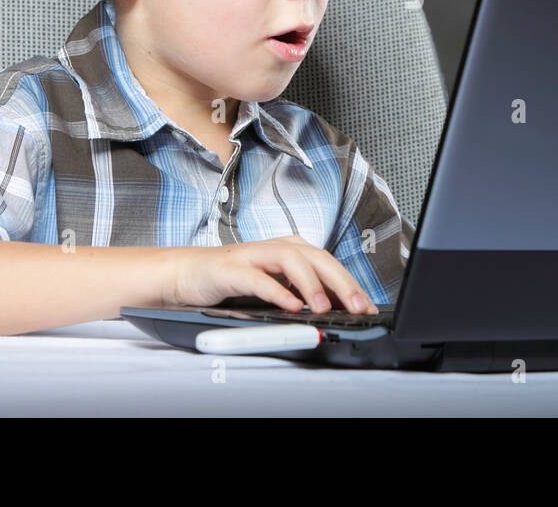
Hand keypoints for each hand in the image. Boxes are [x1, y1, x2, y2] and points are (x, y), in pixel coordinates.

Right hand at [171, 235, 378, 314]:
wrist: (190, 273)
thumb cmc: (235, 279)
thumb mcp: (277, 285)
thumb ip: (304, 293)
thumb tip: (339, 310)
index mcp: (292, 250)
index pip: (330, 264)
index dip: (352, 285)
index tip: (368, 308)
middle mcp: (277, 248)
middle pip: (318, 258)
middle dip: (341, 283)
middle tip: (358, 307)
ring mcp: (255, 256)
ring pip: (292, 262)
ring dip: (311, 285)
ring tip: (323, 308)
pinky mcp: (232, 269)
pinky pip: (258, 278)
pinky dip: (277, 291)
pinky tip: (290, 305)